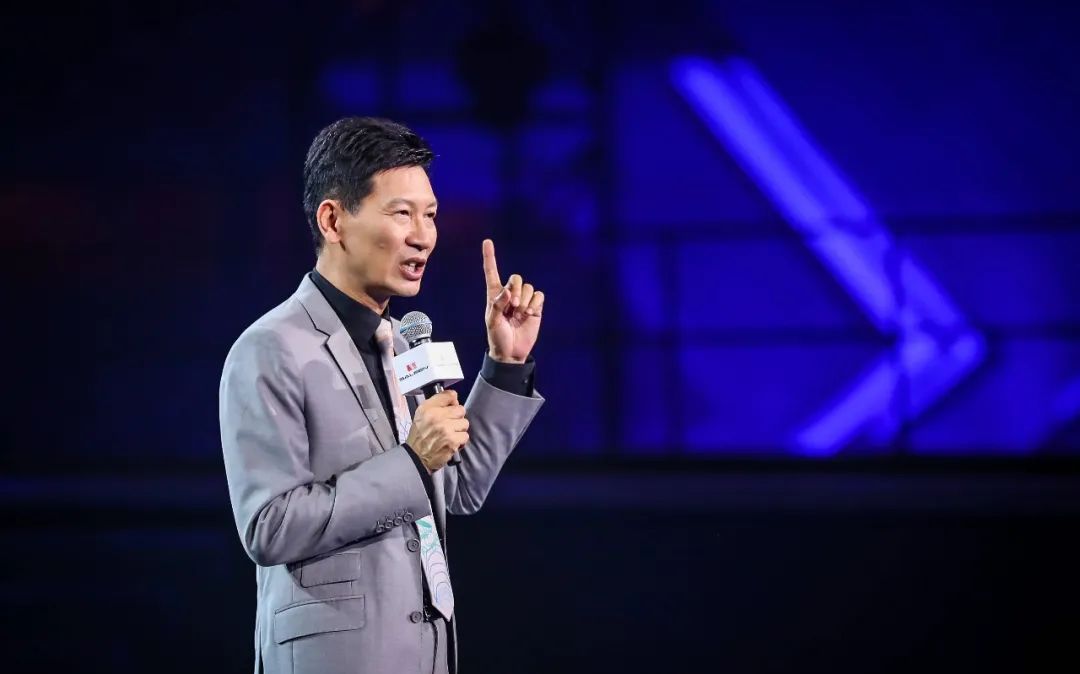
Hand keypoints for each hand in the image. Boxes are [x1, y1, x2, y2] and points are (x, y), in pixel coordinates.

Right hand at [405, 390, 468, 472]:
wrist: (416, 456)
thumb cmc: (420, 436)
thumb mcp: (421, 414)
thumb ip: (436, 403)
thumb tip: (453, 398)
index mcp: (428, 408)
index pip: (449, 395)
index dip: (453, 401)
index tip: (451, 406)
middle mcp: (437, 417)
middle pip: (460, 410)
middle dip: (457, 417)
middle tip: (450, 424)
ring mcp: (446, 429)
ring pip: (464, 423)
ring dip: (459, 429)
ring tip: (450, 434)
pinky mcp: (452, 441)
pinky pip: (465, 436)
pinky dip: (460, 440)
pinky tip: (451, 442)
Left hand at [483, 239, 543, 363]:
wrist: (512, 352)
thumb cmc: (498, 337)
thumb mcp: (493, 322)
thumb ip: (498, 305)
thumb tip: (507, 291)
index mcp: (494, 295)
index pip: (492, 272)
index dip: (490, 257)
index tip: (487, 241)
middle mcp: (509, 294)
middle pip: (516, 278)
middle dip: (516, 290)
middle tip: (513, 306)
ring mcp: (523, 300)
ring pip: (528, 287)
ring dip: (525, 301)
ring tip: (521, 314)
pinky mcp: (535, 307)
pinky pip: (538, 295)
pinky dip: (535, 303)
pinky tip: (530, 313)